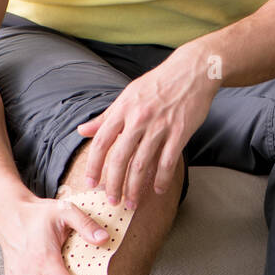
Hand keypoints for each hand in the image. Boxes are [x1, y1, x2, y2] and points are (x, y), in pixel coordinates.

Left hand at [76, 42, 220, 209]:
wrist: (192, 71)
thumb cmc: (159, 82)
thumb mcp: (128, 95)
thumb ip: (106, 116)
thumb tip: (82, 130)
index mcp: (123, 109)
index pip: (101, 142)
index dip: (94, 165)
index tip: (90, 183)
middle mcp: (139, 119)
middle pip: (120, 158)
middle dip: (114, 184)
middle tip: (112, 201)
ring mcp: (160, 126)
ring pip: (142, 164)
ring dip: (135, 187)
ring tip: (132, 203)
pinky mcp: (180, 131)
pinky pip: (167, 161)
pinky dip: (161, 179)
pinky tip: (157, 189)